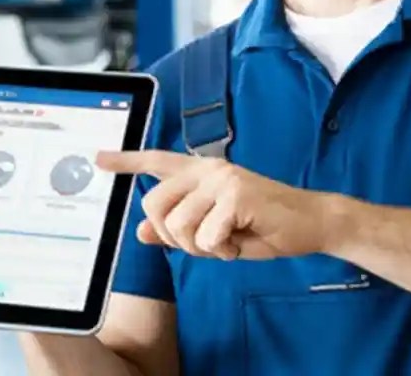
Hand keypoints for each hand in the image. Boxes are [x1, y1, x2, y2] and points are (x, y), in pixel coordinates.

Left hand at [96, 149, 347, 260]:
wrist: (310, 222)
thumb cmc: (262, 225)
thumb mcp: (215, 230)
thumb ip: (179, 229)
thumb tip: (141, 232)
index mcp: (200, 172)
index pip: (156, 161)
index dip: (126, 161)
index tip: (99, 159)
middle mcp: (207, 169)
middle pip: (154, 205)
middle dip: (174, 236)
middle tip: (206, 242)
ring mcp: (221, 179)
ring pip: (178, 226)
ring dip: (201, 247)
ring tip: (227, 241)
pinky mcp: (236, 194)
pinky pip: (206, 237)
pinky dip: (222, 250)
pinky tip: (240, 241)